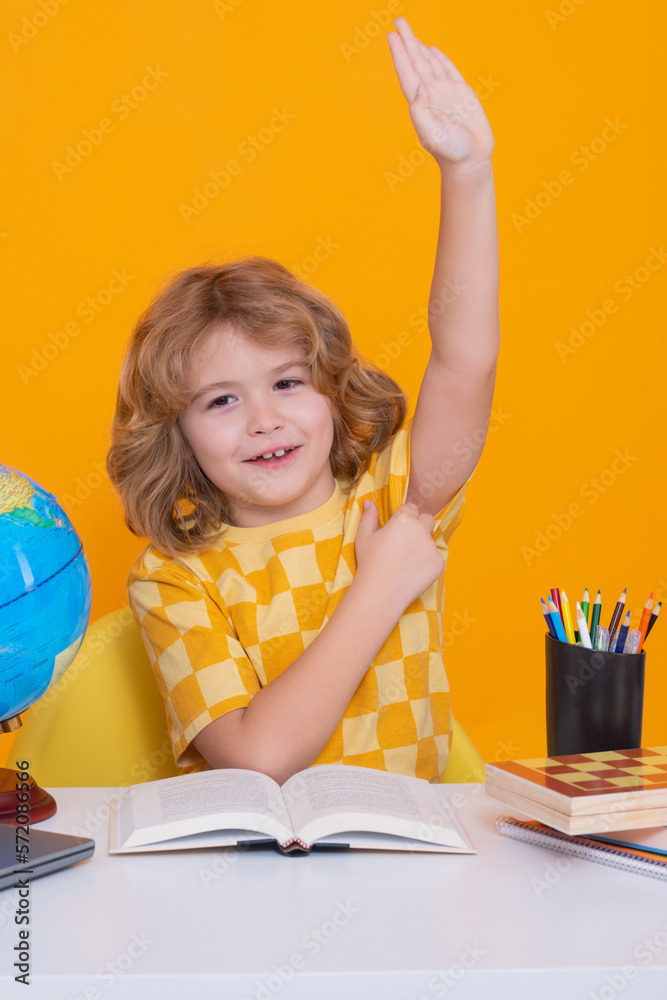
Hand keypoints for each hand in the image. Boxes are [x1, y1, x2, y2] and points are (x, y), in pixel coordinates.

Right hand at [354, 499, 443, 611]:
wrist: (381, 592)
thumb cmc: (369, 563)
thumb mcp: (364, 537)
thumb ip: (368, 517)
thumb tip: (369, 501)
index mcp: (404, 520)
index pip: (411, 508)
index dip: (405, 517)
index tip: (398, 529)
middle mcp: (421, 530)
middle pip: (427, 519)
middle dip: (420, 525)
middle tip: (405, 542)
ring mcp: (432, 547)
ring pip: (431, 541)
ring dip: (422, 546)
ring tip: (405, 561)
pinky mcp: (438, 563)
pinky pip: (434, 558)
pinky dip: (426, 563)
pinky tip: (412, 572)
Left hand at [386, 17, 493, 169]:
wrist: (471, 161)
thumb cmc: (451, 152)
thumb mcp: (431, 134)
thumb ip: (421, 112)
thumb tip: (420, 87)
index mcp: (421, 103)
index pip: (407, 73)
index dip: (399, 54)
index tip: (391, 35)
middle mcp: (431, 95)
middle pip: (415, 62)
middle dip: (406, 42)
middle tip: (398, 21)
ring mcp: (445, 93)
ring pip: (429, 64)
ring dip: (419, 48)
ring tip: (409, 33)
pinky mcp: (461, 94)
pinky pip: (448, 70)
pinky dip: (440, 59)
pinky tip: (432, 50)